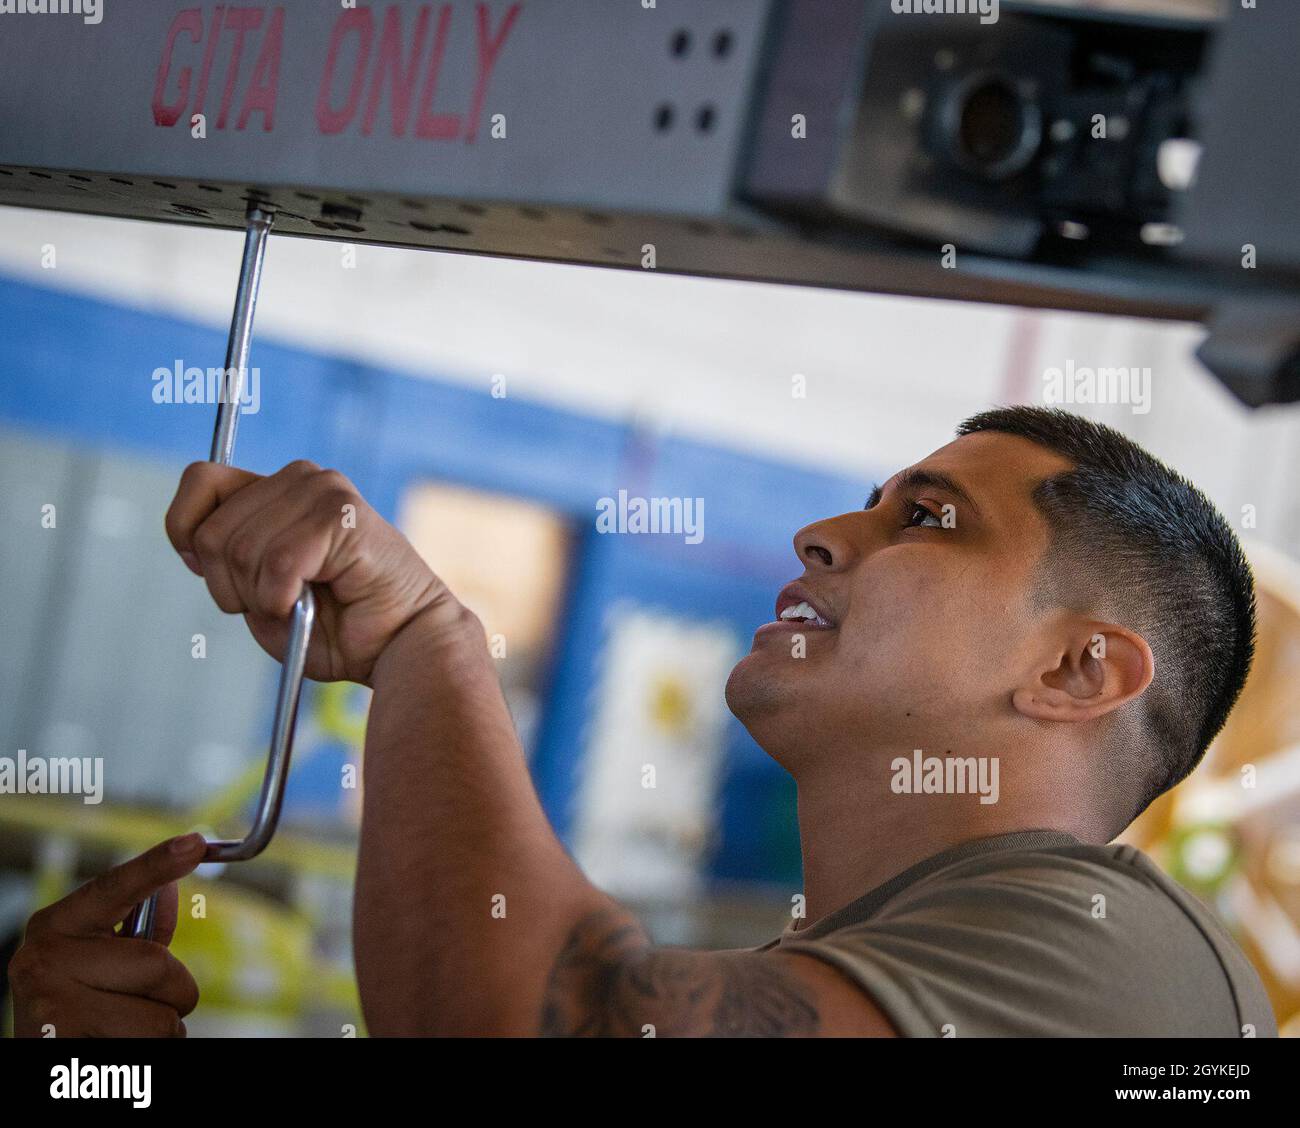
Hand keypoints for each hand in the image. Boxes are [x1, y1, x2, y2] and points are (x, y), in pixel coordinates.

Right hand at [9, 835, 205, 1037]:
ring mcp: (49, 1001)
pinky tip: (112, 1044)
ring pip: (162, 1014)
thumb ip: (136, 928)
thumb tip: (170, 886)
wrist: (42, 1057)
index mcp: (56, 925)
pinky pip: (151, 1042)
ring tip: (120, 1029)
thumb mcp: (99, 960)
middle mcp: (44, 958)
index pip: (113, 887)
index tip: (194, 843)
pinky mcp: (63, 1040)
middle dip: (171, 992)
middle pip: (159, 965)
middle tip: (136, 1005)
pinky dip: (148, 1048)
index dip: (156, 864)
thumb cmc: (76, 1007)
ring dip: (160, 1027)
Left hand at [165, 460, 469, 684]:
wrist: (403, 645)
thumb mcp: (261, 594)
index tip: (207, 572)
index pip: (202, 480)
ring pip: (241, 548)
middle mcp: (302, 479)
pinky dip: (282, 598)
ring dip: (260, 596)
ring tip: (298, 605)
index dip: (186, 530)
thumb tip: (194, 544)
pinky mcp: (340, 515)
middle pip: (212, 531)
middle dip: (229, 586)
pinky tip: (312, 605)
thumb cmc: (342, 628)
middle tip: (273, 605)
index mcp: (280, 490)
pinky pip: (277, 562)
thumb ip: (228, 562)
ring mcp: (323, 490)